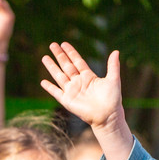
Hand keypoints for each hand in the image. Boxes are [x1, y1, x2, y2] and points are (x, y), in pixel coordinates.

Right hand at [41, 42, 132, 159]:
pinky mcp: (67, 101)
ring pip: (59, 76)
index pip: (77, 61)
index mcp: (88, 76)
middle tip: (52, 45)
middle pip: (66, 66)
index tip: (64, 44)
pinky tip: (43, 82)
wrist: (108, 115)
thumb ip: (113, 65)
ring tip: (44, 57)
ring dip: (51, 67)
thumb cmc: (112, 99)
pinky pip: (56, 92)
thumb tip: (116, 51)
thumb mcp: (113, 79)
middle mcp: (78, 82)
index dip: (71, 52)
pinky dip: (49, 87)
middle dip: (59, 55)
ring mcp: (72, 91)